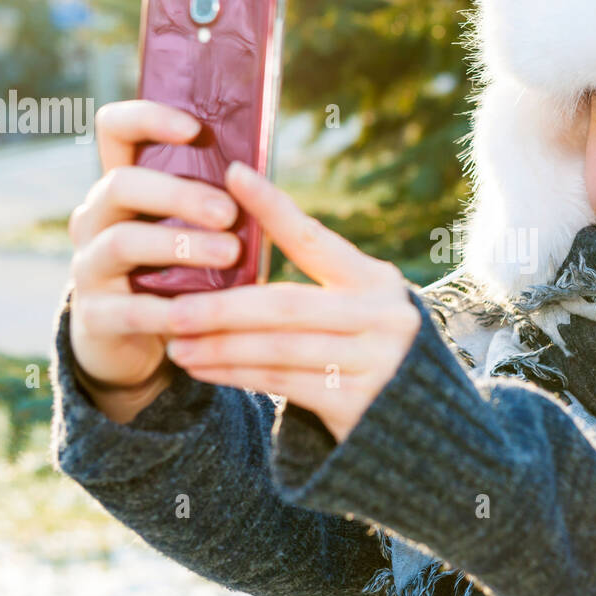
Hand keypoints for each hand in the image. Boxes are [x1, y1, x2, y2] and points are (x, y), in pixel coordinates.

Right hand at [66, 100, 242, 415]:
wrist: (133, 343)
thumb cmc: (179, 273)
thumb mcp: (194, 232)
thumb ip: (217, 203)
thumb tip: (263, 178)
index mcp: (123, 186)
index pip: (115, 130)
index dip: (147, 118)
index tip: (193, 128)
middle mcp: (95, 218)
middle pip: (120, 184)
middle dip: (178, 194)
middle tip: (228, 212)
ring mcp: (88, 266)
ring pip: (122, 241)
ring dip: (180, 245)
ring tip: (230, 254)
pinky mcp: (94, 316)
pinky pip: (129, 309)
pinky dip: (170, 310)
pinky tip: (203, 313)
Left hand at [159, 161, 420, 443]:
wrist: (423, 421)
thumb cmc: (368, 348)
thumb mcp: (357, 305)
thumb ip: (315, 282)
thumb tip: (231, 244)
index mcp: (376, 280)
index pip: (315, 239)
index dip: (274, 207)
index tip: (233, 174)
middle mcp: (381, 316)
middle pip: (286, 305)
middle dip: (222, 308)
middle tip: (172, 308)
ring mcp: (373, 361)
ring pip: (278, 350)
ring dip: (219, 347)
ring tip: (176, 344)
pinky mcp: (356, 403)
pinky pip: (283, 385)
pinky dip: (237, 376)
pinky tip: (202, 370)